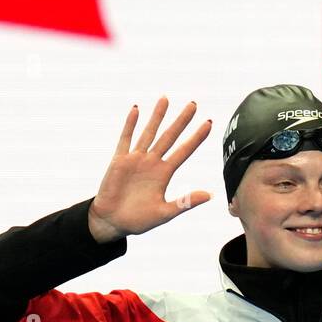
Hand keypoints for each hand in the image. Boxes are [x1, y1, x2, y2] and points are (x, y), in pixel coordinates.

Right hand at [87, 96, 212, 242]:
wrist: (112, 222)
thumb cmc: (138, 220)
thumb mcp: (164, 213)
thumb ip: (185, 202)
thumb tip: (209, 195)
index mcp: (164, 173)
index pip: (184, 151)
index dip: (196, 138)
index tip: (208, 123)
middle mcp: (152, 162)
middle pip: (170, 136)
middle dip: (181, 121)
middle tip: (193, 104)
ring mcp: (136, 159)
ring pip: (149, 133)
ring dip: (157, 116)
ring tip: (165, 98)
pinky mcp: (119, 160)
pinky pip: (126, 139)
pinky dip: (130, 124)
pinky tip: (136, 109)